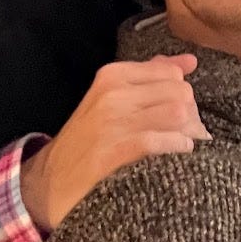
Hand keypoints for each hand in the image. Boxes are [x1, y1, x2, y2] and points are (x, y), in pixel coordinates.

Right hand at [20, 56, 208, 236]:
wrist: (49, 181)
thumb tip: (189, 60)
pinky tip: (175, 152)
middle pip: (179, 91)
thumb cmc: (88, 139)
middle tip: (186, 131)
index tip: (178, 111)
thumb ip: (150, 76)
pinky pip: (161, 140)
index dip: (182, 93)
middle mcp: (112, 93)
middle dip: (191, 112)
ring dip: (188, 130)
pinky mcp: (115, 150)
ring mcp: (113, 122)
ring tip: (182, 142)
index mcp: (113, 75)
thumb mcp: (112, 98)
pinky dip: (176, 146)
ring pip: (176, 112)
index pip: (170, 71)